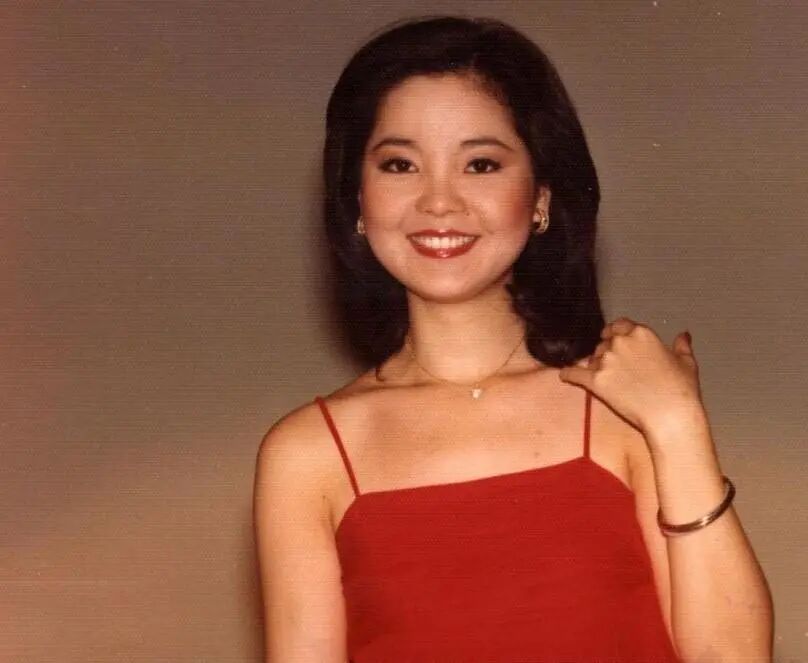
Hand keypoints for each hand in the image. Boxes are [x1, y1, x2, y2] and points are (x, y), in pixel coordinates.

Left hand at [558, 317, 704, 436]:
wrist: (670, 414)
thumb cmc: (681, 390)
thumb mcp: (686, 362)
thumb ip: (681, 346)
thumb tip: (683, 335)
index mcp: (641, 334)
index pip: (619, 325)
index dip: (616, 334)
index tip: (615, 340)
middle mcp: (620, 343)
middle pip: (604, 342)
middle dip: (607, 352)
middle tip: (615, 366)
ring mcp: (606, 361)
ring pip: (592, 358)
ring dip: (595, 366)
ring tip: (607, 379)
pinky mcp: (595, 380)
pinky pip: (574, 374)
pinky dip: (568, 375)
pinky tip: (565, 376)